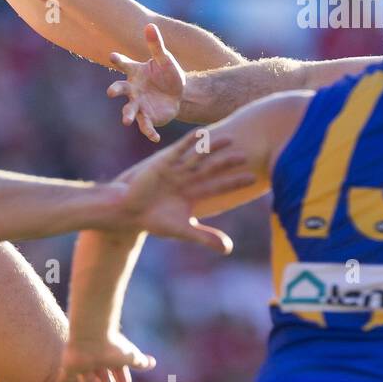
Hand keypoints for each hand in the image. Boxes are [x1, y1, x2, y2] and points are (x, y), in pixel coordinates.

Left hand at [58, 331, 155, 381]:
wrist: (91, 336)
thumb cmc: (112, 345)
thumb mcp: (130, 356)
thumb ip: (140, 361)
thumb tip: (152, 363)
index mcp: (110, 353)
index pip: (117, 368)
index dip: (122, 380)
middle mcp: (96, 358)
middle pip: (103, 377)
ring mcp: (82, 363)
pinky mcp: (68, 367)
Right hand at [107, 23, 186, 142]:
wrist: (179, 94)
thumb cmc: (168, 74)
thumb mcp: (165, 59)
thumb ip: (156, 45)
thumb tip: (150, 25)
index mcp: (135, 72)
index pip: (124, 64)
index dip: (118, 60)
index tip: (114, 56)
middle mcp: (132, 89)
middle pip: (120, 89)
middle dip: (115, 90)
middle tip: (111, 92)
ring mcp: (138, 104)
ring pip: (129, 109)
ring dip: (127, 115)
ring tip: (125, 120)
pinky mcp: (147, 117)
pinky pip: (146, 126)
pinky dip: (149, 132)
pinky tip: (155, 138)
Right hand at [115, 132, 255, 253]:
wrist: (129, 213)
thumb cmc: (155, 221)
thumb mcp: (183, 230)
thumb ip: (205, 237)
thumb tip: (228, 249)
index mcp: (193, 194)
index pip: (218, 186)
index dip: (234, 182)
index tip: (253, 178)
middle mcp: (187, 179)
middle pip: (212, 169)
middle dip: (228, 163)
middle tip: (246, 156)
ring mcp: (176, 170)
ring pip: (198, 157)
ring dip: (213, 148)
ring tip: (230, 139)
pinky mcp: (163, 163)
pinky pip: (179, 150)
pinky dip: (189, 142)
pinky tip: (202, 133)